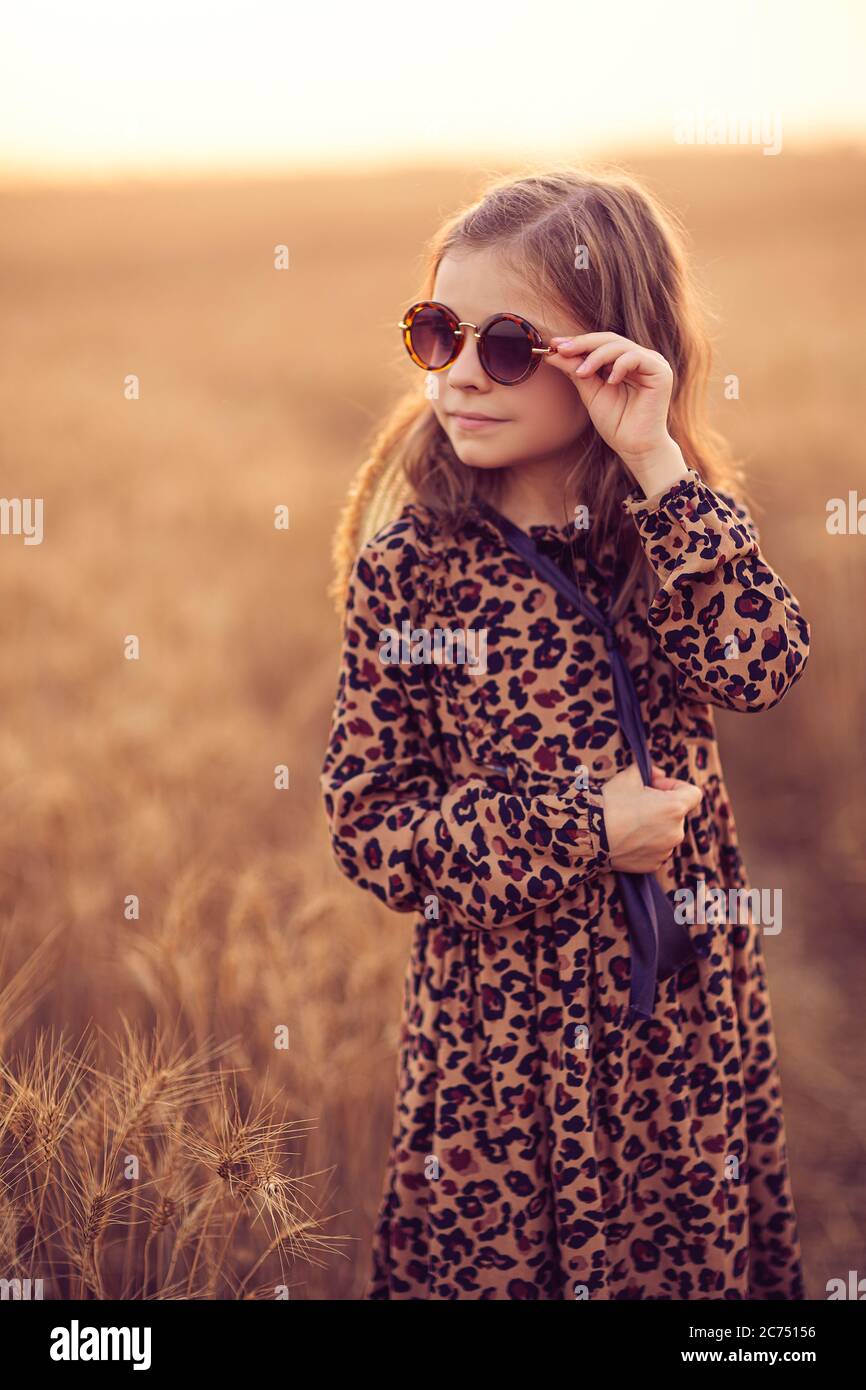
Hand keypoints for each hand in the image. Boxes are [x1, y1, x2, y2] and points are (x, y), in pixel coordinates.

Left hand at [545, 332, 689, 496]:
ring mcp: (652, 363)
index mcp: (625, 361)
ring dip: (596, 357)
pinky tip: (610, 382)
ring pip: (620, 346)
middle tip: (561, 349)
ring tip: (582, 373)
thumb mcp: (590, 392)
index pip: (600, 343)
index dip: (578, 342)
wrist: (635, 447)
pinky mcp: (661, 372)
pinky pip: (636, 358)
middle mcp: (639, 358)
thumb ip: (575, 371)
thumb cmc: (616, 423)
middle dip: (583, 344)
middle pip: (609, 339)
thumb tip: (553, 352)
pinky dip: (620, 366)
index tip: (554, 345)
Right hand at [601, 762, 702, 873]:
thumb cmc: (610, 802)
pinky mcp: (654, 865)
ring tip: (629, 822)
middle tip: (637, 803)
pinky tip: (627, 837)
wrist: (587, 834)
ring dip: (655, 825)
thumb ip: (648, 770)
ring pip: (667, 832)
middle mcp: (676, 832)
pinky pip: (656, 849)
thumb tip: (658, 775)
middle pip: (678, 814)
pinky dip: (646, 843)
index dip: (676, 786)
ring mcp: (666, 851)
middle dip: (662, 806)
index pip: (693, 793)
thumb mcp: (629, 776)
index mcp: (675, 808)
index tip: (656, 786)